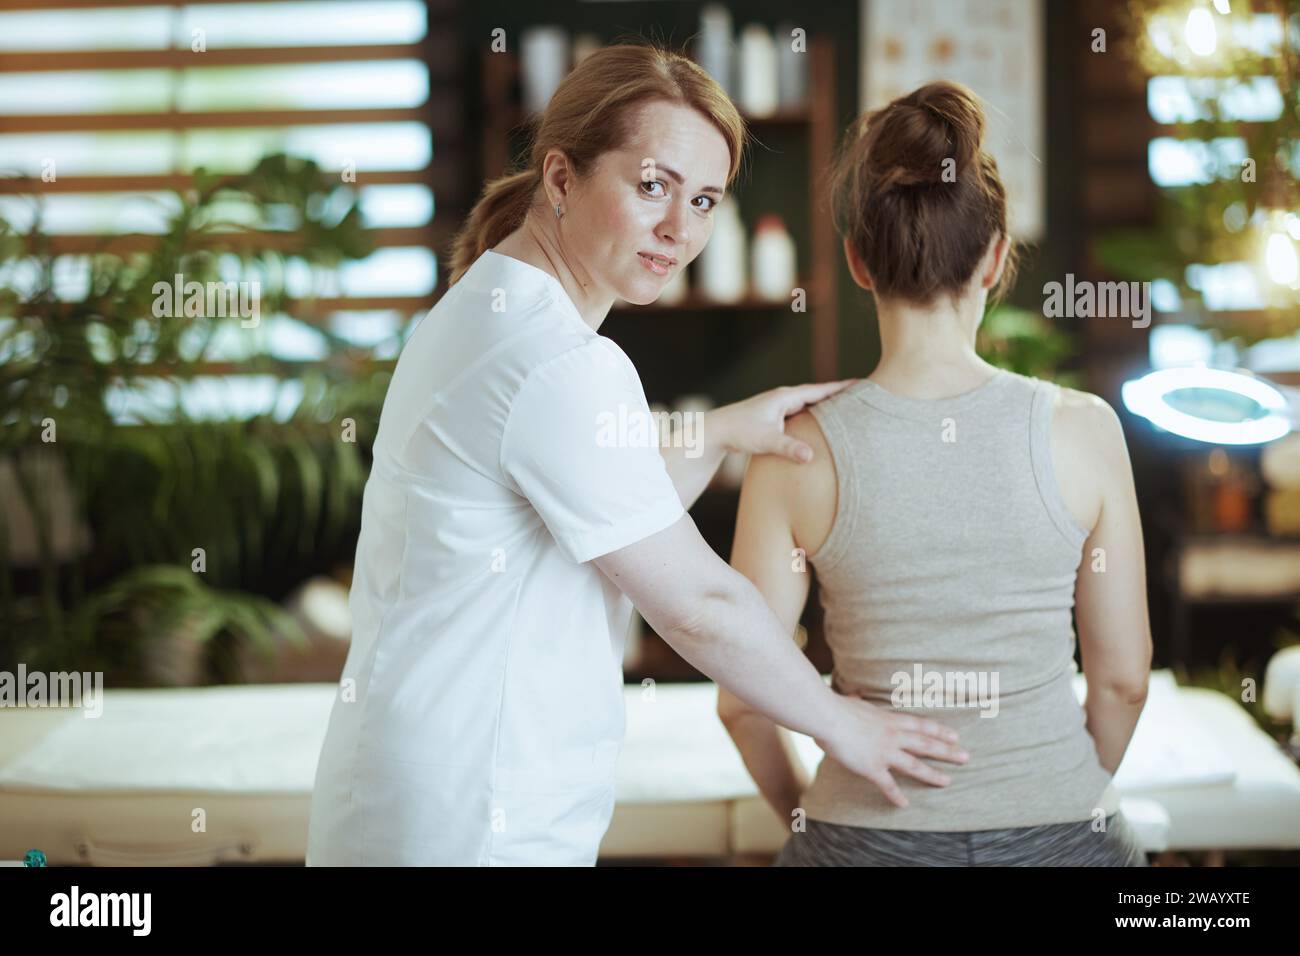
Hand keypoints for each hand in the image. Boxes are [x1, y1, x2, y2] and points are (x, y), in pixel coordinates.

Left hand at [714, 380, 856, 461]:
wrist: (716, 431)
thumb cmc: (739, 432)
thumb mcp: (766, 440)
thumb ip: (788, 447)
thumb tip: (809, 456)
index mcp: (786, 398)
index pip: (820, 390)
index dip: (841, 388)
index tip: (862, 384)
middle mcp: (784, 399)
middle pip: (818, 395)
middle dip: (839, 396)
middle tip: (863, 396)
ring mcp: (779, 408)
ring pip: (809, 406)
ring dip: (827, 407)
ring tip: (849, 410)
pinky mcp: (775, 418)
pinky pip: (801, 415)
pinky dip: (814, 418)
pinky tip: (822, 426)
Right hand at [815, 695, 968, 807]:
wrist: (828, 717)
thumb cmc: (837, 707)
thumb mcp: (853, 701)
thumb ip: (859, 702)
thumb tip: (856, 695)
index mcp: (889, 719)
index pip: (921, 725)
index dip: (940, 731)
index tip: (955, 735)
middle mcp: (892, 736)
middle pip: (926, 744)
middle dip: (947, 751)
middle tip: (966, 757)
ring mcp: (884, 752)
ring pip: (914, 765)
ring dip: (932, 774)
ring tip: (948, 781)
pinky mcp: (871, 767)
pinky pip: (887, 784)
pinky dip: (895, 795)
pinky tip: (904, 803)